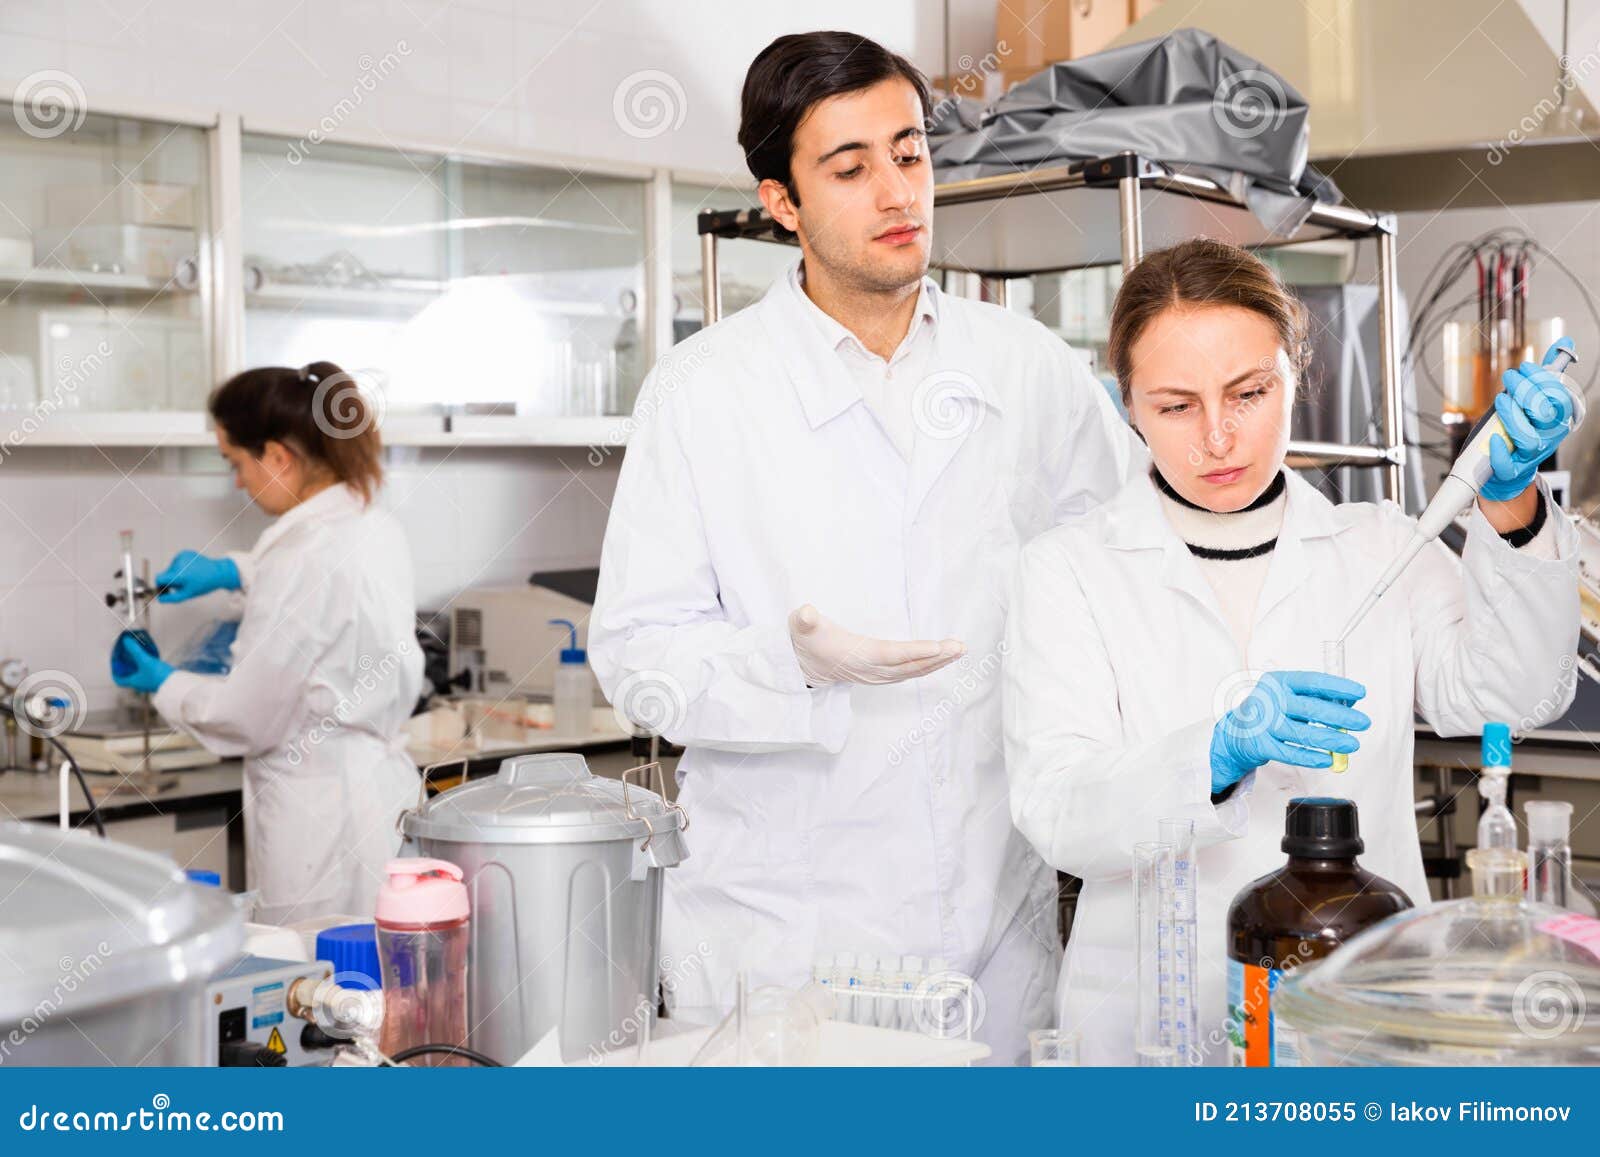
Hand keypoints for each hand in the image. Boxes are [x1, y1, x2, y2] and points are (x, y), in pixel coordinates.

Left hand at [110, 629, 173, 693]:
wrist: (175, 684)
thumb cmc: (158, 675)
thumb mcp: (145, 661)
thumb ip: (135, 650)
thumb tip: (125, 641)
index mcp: (133, 681)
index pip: (119, 680)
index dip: (114, 672)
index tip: (114, 665)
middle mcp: (140, 683)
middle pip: (128, 676)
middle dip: (126, 667)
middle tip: (125, 657)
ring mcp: (149, 683)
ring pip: (138, 674)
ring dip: (136, 666)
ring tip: (137, 656)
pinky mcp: (158, 680)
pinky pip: (147, 673)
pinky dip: (145, 666)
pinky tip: (150, 659)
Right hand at [156, 551, 239, 602]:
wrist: (217, 572)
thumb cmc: (204, 584)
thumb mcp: (187, 594)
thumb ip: (171, 598)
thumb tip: (160, 599)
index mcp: (179, 574)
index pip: (159, 578)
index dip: (160, 584)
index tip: (165, 587)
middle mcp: (179, 563)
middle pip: (165, 573)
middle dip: (171, 579)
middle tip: (183, 583)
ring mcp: (182, 556)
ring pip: (171, 567)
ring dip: (176, 573)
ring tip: (189, 576)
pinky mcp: (185, 552)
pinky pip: (177, 561)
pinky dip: (180, 566)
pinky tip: (190, 569)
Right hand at [788, 605, 963, 685]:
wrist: (805, 666)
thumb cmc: (808, 641)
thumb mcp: (802, 628)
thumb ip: (805, 620)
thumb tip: (806, 612)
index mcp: (858, 656)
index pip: (891, 654)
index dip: (915, 652)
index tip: (938, 647)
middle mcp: (872, 670)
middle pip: (909, 665)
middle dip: (937, 657)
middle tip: (960, 646)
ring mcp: (879, 675)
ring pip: (914, 671)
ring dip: (938, 662)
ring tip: (959, 650)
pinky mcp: (883, 675)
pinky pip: (911, 672)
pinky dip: (929, 666)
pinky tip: (943, 657)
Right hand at [1209, 670, 1368, 791]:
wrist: (1238, 731)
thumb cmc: (1272, 711)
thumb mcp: (1290, 696)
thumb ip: (1318, 698)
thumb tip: (1350, 705)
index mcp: (1279, 682)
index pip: (1312, 681)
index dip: (1338, 687)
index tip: (1359, 692)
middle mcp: (1269, 700)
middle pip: (1309, 708)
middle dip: (1340, 717)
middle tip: (1362, 722)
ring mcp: (1263, 723)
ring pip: (1301, 734)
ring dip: (1330, 740)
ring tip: (1352, 744)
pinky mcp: (1261, 745)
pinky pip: (1290, 753)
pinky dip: (1311, 757)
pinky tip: (1328, 759)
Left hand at [1480, 345, 1577, 501]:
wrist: (1510, 468)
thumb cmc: (1520, 427)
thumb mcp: (1533, 399)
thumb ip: (1547, 374)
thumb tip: (1565, 342)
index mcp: (1558, 419)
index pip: (1559, 398)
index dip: (1542, 380)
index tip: (1524, 367)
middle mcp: (1549, 437)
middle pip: (1545, 414)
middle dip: (1526, 392)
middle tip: (1509, 378)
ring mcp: (1531, 456)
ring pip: (1528, 437)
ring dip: (1512, 416)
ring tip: (1500, 401)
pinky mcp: (1512, 471)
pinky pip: (1508, 464)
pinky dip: (1499, 451)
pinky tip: (1493, 438)